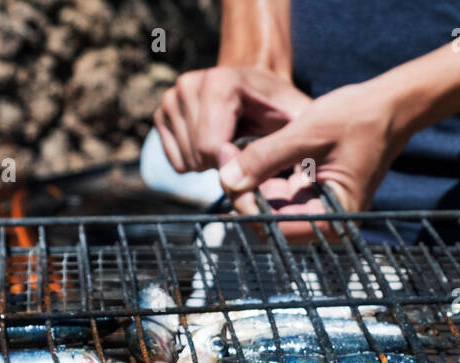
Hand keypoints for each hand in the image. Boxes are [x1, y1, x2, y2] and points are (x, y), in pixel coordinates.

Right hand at [153, 65, 311, 173]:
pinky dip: (196, 162)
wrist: (262, 90)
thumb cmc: (283, 110)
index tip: (254, 154)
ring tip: (231, 142)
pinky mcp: (162, 113)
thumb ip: (276, 151)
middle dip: (222, 164)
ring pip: (185, 163)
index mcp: (220, 82)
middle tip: (243, 148)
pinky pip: (175, 162)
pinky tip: (215, 143)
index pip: (209, 148)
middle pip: (197, 157)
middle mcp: (189, 84)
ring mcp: (172, 97)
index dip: (234, 164)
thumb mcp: (297, 127)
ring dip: (211, 164)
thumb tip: (236, 183)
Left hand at [216, 81, 412, 240]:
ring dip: (251, 183)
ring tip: (234, 151)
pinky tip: (250, 155)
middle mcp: (328, 223)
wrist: (391, 106)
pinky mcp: (316, 194)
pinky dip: (264, 176)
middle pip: (270, 221)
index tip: (226, 170)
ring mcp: (322, 210)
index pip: (275, 228)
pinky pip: (281, 194)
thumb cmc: (359, 118)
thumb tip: (228, 180)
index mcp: (333, 219)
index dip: (246, 204)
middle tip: (226, 154)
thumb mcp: (307, 134)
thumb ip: (265, 158)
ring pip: (271, 208)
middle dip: (245, 192)